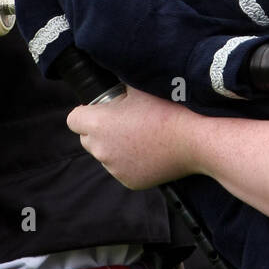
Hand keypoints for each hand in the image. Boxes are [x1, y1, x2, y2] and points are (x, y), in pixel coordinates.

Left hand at [67, 86, 198, 189]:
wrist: (195, 139)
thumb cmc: (168, 109)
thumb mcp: (138, 89)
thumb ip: (118, 89)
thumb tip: (113, 87)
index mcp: (98, 124)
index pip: (73, 119)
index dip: (86, 112)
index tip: (102, 110)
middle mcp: (100, 149)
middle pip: (87, 139)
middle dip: (100, 130)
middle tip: (125, 122)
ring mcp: (114, 168)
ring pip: (105, 154)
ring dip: (115, 147)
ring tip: (141, 137)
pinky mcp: (129, 181)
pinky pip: (121, 169)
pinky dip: (130, 162)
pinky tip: (149, 151)